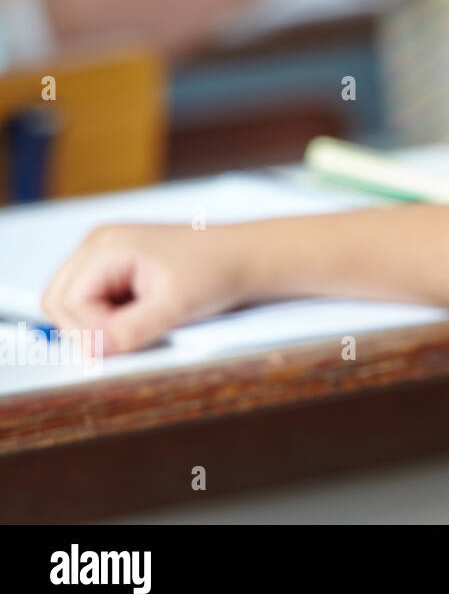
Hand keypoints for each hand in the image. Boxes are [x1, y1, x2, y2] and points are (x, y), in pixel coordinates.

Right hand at [40, 223, 250, 354]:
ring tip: (143, 319)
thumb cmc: (217, 272)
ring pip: (71, 304)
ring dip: (98, 323)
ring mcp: (104, 252)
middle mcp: (98, 243)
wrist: (246, 257)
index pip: (66, 304)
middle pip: (58, 302)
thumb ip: (129, 329)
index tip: (128, 341)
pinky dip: (109, 316)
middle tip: (132, 334)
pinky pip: (92, 300)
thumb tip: (90, 350)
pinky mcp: (115, 265)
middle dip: (87, 328)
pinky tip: (144, 311)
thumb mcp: (175, 306)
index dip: (92, 332)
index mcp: (106, 246)